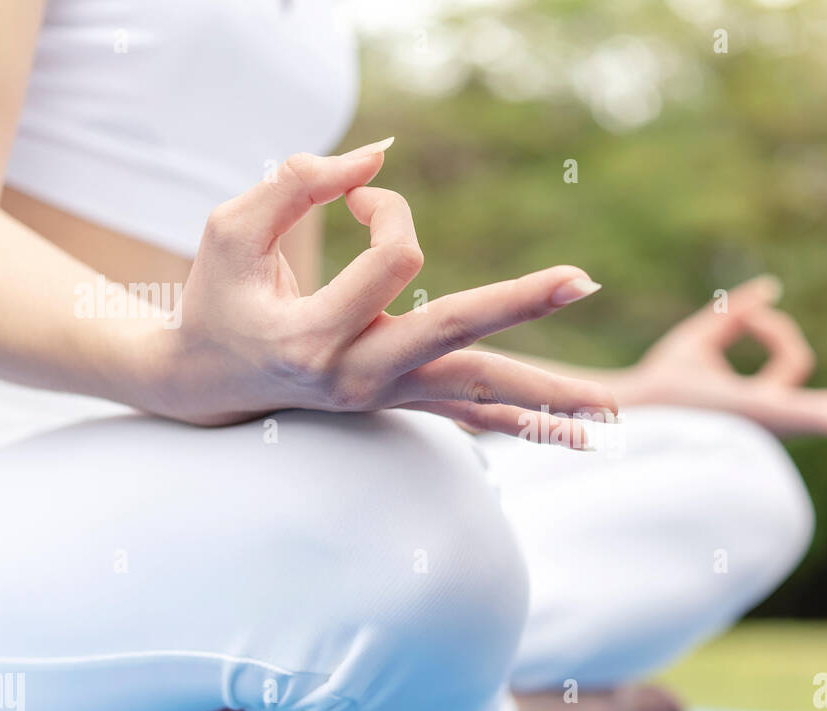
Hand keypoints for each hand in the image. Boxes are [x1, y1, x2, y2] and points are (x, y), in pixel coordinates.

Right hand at [152, 140, 615, 445]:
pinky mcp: (407, 402)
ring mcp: (389, 397)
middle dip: (520, 303)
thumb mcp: (230, 230)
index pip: (393, 259)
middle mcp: (359, 377)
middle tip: (581, 281)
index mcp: (315, 337)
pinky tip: (582, 436)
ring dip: (549, 397)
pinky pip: (477, 418)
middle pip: (456, 336)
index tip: (360, 192)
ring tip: (615, 411)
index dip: (387, 208)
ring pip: (480, 393)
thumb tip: (380, 157)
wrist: (210, 386)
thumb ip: (295, 183)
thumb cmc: (219, 299)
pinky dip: (530, 424)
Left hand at [625, 276, 826, 456]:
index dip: (774, 327)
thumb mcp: (702, 336)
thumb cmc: (662, 379)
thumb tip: (768, 289)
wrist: (638, 399)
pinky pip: (820, 420)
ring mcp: (773, 423)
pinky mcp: (768, 419)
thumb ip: (736, 314)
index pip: (798, 361)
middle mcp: (774, 417)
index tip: (747, 311)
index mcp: (765, 400)